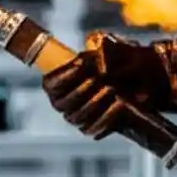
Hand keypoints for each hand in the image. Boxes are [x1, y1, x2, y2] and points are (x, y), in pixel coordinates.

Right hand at [41, 33, 166, 139]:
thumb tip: (101, 47)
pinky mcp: (89, 128)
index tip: (79, 64)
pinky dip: (107, 116)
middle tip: (97, 79)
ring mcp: (74, 118)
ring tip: (111, 89)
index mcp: (54, 86)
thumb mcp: (101, 56)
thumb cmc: (105, 67)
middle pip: (66, 102)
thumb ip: (98, 53)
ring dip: (94, 103)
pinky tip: (119, 105)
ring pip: (78, 116)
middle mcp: (61, 104)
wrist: (124, 86)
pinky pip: (93, 127)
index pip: (52, 85)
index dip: (64, 76)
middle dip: (82, 90)